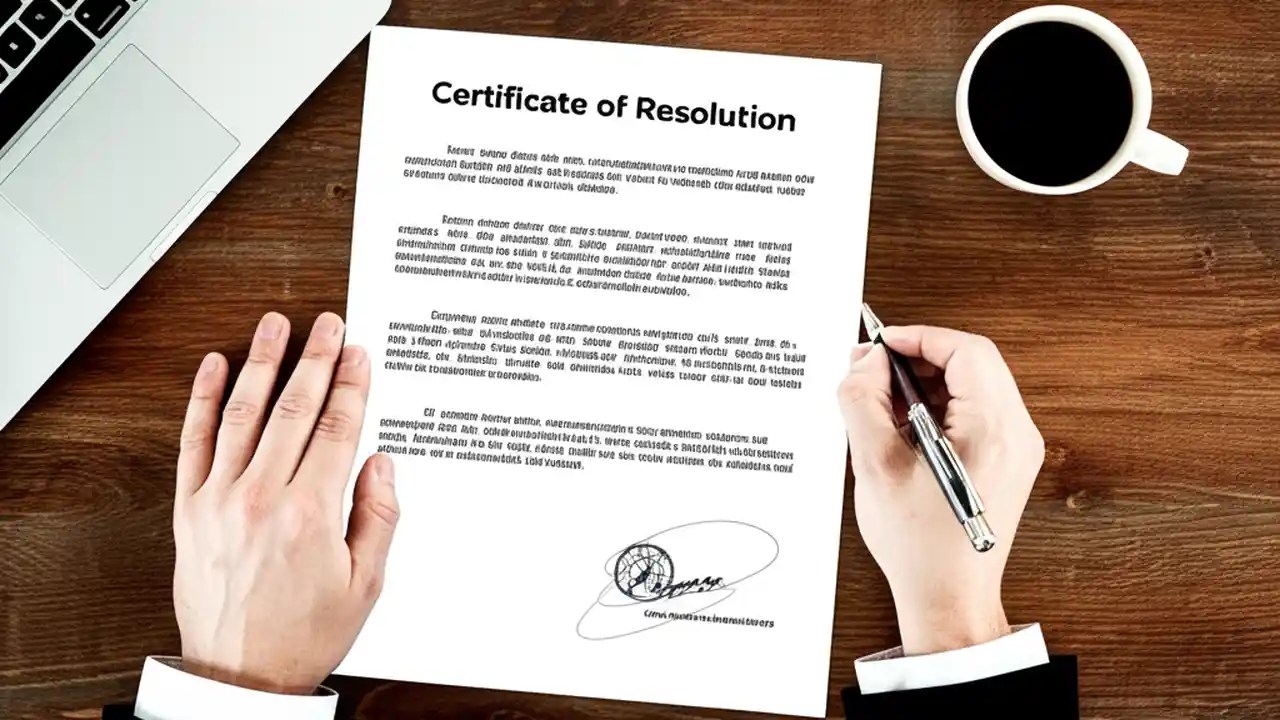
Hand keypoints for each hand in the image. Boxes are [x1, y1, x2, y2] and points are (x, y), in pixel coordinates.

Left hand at [172, 312, 398, 693]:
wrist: (240, 677)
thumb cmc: (304, 634)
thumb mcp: (365, 584)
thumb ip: (378, 517)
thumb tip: (381, 463)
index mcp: (310, 513)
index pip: (337, 430)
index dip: (352, 385)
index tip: (360, 354)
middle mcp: (262, 498)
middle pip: (294, 410)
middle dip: (316, 360)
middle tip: (328, 325)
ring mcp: (219, 500)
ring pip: (243, 415)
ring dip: (261, 364)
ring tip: (274, 327)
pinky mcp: (189, 511)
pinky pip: (193, 443)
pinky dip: (202, 401)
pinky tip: (214, 368)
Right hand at [838, 325, 1043, 654]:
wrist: (948, 599)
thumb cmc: (919, 547)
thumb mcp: (874, 465)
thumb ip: (862, 401)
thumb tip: (864, 361)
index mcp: (991, 431)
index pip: (965, 350)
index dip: (918, 337)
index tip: (880, 344)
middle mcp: (1015, 435)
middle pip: (972, 364)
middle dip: (917, 359)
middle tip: (873, 372)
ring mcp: (1016, 450)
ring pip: (972, 387)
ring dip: (925, 384)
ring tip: (881, 405)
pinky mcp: (1006, 463)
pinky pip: (974, 413)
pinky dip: (937, 408)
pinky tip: (901, 428)